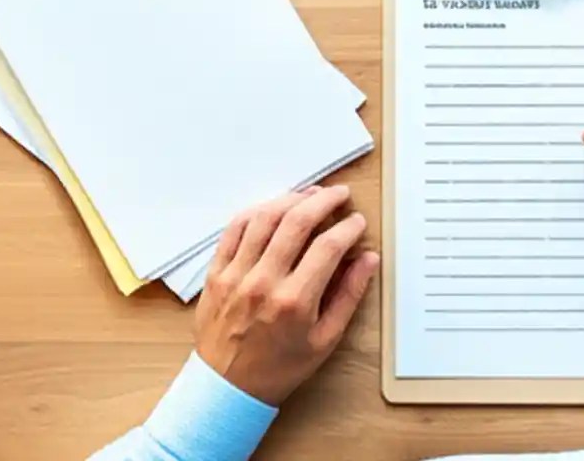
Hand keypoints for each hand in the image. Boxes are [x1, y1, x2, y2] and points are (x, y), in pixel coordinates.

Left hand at [194, 185, 379, 405]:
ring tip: (309, 194)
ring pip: (264, 218)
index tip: (357, 222)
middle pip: (296, 222)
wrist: (227, 388)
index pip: (328, 247)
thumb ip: (348, 296)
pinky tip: (273, 207)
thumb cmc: (279, 368)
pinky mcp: (216, 273)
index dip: (348, 227)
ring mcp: (236, 275)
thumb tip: (367, 260)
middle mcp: (263, 283)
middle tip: (339, 194)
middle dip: (323, 201)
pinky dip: (256, 211)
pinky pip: (234, 229)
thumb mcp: (325, 340)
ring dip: (290, 199)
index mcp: (294, 302)